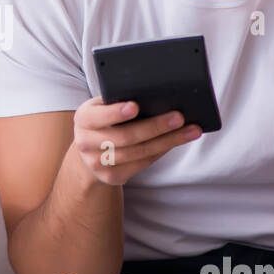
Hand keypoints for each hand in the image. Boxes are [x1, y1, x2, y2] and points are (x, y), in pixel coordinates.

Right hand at [73, 96, 202, 186]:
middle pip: (125, 137)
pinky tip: (176, 142)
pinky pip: (142, 164)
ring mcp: (97, 163)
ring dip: (167, 141)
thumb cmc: (104, 120)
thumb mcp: (103, 107)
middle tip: (179, 117)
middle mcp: (86, 142)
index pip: (100, 116)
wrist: (90, 149)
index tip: (135, 106)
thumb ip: (118, 102)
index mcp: (83, 118)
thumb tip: (157, 97)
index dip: (116, 113)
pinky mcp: (111, 176)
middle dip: (155, 127)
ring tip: (189, 130)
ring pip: (138, 153)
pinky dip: (161, 151)